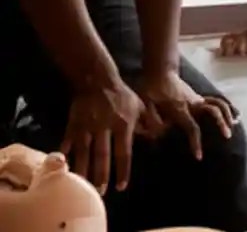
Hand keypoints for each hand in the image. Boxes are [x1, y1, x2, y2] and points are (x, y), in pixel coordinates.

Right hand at [61, 76, 144, 193]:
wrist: (98, 80)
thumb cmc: (122, 94)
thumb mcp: (139, 106)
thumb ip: (147, 122)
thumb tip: (156, 137)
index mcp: (123, 124)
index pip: (124, 152)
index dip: (123, 170)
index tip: (121, 186)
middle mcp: (105, 127)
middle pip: (102, 155)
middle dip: (101, 175)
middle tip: (100, 192)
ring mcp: (87, 125)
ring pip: (84, 152)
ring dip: (83, 169)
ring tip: (82, 185)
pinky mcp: (74, 123)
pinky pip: (68, 140)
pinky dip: (66, 152)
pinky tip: (63, 166)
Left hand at [132, 71, 237, 161]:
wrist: (160, 72)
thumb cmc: (151, 90)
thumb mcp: (146, 104)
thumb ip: (151, 120)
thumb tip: (157, 136)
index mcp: (180, 109)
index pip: (192, 128)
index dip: (196, 142)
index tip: (199, 156)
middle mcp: (193, 103)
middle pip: (213, 112)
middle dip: (221, 124)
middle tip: (227, 136)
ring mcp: (197, 99)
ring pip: (218, 104)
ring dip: (227, 114)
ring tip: (235, 125)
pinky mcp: (199, 97)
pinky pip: (217, 101)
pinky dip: (227, 107)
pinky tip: (235, 114)